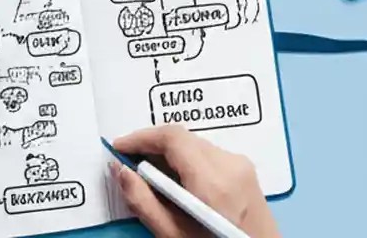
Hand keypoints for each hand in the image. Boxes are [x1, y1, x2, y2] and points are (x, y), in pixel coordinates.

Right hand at [112, 126, 279, 237]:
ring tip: (151, 177)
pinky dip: (188, 161)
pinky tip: (178, 183)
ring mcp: (242, 165)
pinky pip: (209, 155)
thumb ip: (142, 201)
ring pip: (195, 145)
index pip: (172, 137)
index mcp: (212, 181)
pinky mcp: (247, 171)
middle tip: (129, 164)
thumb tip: (119, 170)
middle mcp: (230, 164)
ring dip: (170, 154)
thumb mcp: (172, 235)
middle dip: (152, 146)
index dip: (141, 137)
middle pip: (183, 139)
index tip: (119, 148)